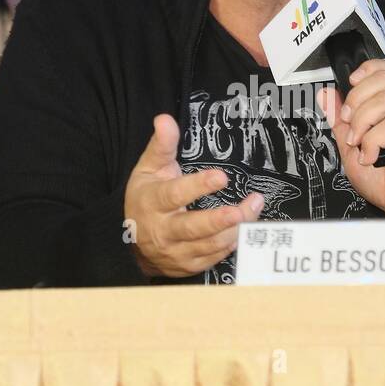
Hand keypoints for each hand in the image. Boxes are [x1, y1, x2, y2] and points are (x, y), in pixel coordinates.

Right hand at [123, 114, 263, 277]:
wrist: (131, 243)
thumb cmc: (145, 199)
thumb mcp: (148, 169)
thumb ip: (161, 145)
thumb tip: (165, 119)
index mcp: (153, 202)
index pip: (175, 194)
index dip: (198, 186)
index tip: (221, 177)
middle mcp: (163, 231)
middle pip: (193, 228)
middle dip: (219, 220)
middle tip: (242, 210)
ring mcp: (176, 252)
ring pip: (209, 245)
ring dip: (234, 230)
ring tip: (253, 208)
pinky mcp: (188, 266)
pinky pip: (214, 258)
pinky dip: (231, 244)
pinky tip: (244, 229)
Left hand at [317, 61, 384, 218]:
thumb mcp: (352, 149)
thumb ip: (340, 122)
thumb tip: (327, 95)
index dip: (368, 70)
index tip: (351, 85)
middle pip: (384, 79)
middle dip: (356, 98)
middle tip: (349, 125)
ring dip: (362, 121)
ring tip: (358, 144)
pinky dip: (372, 140)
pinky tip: (369, 156)